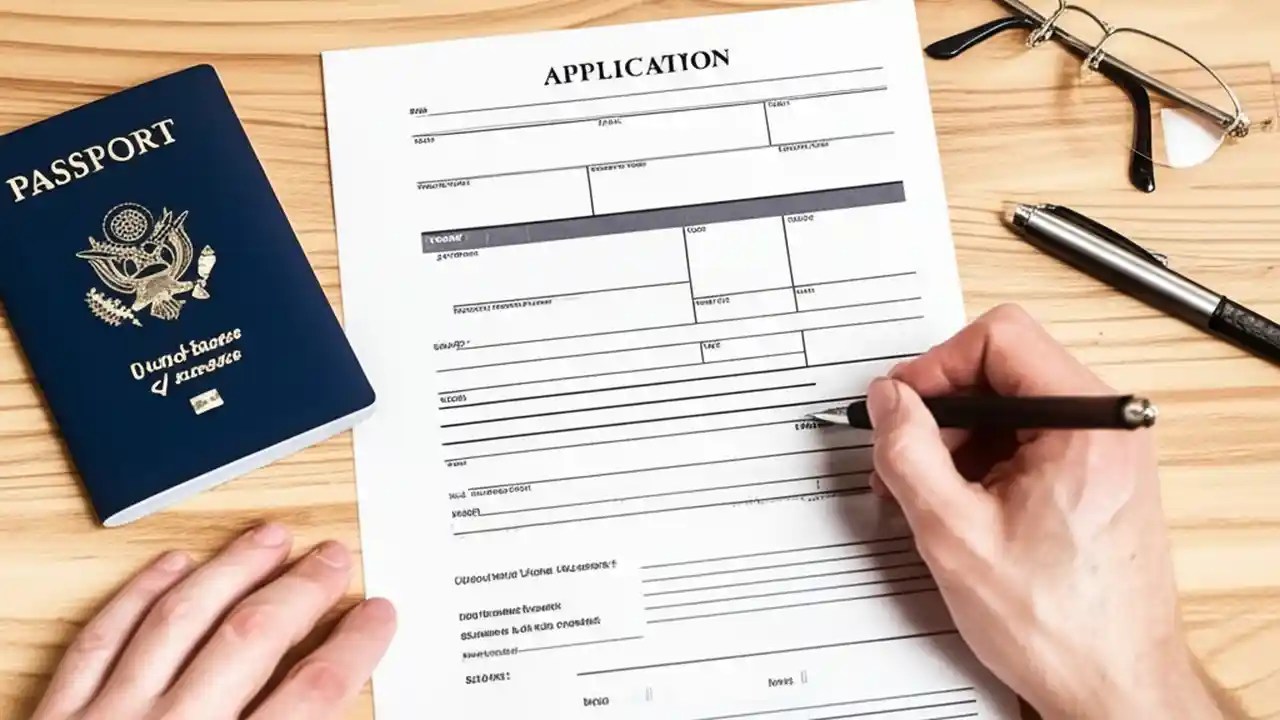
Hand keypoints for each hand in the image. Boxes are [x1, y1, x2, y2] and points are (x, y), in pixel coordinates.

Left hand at [31, 524, 395, 719]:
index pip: (313, 692)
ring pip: (181, 621)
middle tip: (335, 558)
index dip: (356, 644)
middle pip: (253, 639)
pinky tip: (171, 566)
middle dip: (303, 591)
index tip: (379, 614)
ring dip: (232, 571)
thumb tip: (328, 719)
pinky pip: (102, 640)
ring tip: (268, 538)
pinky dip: (139, 596)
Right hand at [864, 305, 1232, 719]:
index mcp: (1087, 425)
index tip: (902, 407)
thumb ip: (909, 453)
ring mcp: (1108, 450)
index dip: (936, 366)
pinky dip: (985, 462)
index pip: (1000, 337)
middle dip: (942, 409)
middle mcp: (1109, 426)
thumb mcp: (954, 534)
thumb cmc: (1059, 626)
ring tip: (925, 494)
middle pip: (1004, 366)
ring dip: (958, 440)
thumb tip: (887, 401)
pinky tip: (958, 506)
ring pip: (1012, 404)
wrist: (1114, 687)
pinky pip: (1030, 438)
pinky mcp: (1099, 475)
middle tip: (903, 457)